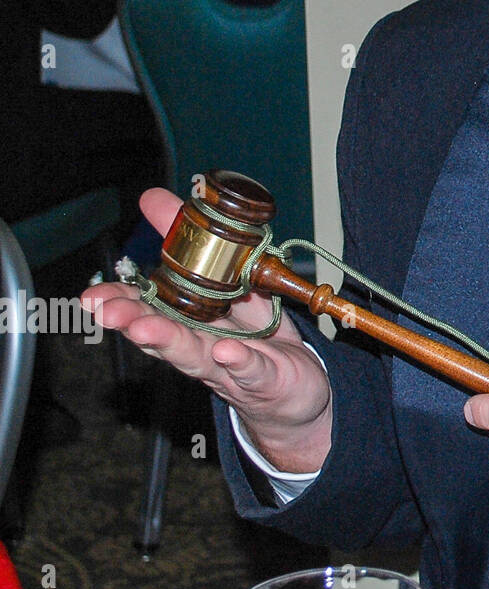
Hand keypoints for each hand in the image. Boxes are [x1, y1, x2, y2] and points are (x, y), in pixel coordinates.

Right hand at [82, 188, 332, 472]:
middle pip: (164, 335)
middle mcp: (202, 347)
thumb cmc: (254, 337)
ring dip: (170, 341)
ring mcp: (230, 367)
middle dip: (135, 323)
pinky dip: (238, 361)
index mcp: (189, 321)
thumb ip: (188, 242)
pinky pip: (251, 369)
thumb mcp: (224, 283)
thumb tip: (152, 199)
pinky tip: (226, 351)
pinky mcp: (265, 378)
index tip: (93, 297)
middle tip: (109, 313)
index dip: (120, 304)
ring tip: (145, 330)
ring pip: (196, 355)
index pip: (147, 311)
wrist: (295, 389)